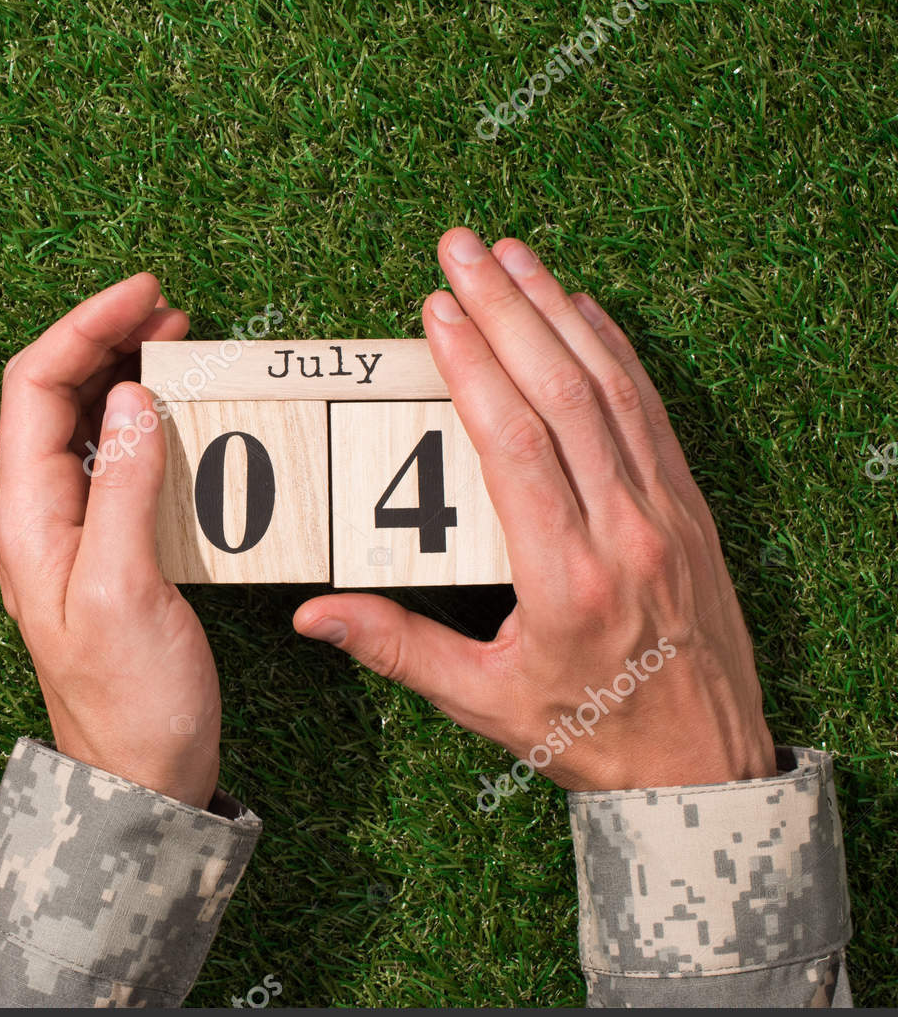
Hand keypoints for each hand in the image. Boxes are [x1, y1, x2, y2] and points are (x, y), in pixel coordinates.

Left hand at [0, 274, 221, 807]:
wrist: (142, 778)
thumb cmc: (130, 700)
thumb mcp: (126, 588)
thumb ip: (124, 488)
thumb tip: (131, 399)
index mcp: (27, 515)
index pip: (33, 387)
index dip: (83, 327)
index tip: (145, 294)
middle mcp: (39, 514)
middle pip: (53, 395)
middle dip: (105, 340)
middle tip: (173, 312)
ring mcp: (71, 532)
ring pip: (85, 424)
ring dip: (125, 375)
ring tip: (180, 345)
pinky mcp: (108, 550)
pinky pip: (116, 463)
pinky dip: (146, 423)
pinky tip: (181, 417)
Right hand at [294, 229, 776, 791]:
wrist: (705, 768)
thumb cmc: (592, 736)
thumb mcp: (485, 702)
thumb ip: (398, 649)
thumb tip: (312, 616)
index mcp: (566, 577)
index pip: (516, 445)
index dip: (475, 368)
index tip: (438, 311)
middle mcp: (625, 530)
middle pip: (565, 393)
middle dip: (510, 309)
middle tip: (464, 248)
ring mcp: (667, 512)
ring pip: (614, 388)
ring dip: (561, 312)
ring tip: (515, 255)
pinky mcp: (690, 508)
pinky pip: (652, 410)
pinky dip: (617, 350)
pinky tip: (586, 308)